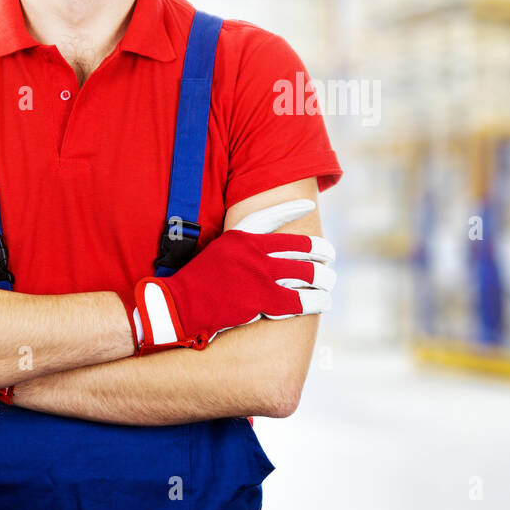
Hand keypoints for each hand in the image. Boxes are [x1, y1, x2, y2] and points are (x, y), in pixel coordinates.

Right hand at [129, 199, 335, 355]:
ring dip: (323, 278)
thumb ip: (243, 246)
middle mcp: (255, 251)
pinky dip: (317, 301)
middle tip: (330, 257)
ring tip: (329, 282)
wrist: (180, 305)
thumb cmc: (197, 282)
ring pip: (307, 273)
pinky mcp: (263, 301)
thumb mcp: (219, 251)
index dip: (293, 209)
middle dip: (321, 252)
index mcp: (242, 237)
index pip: (273, 217)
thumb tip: (267, 248)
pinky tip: (324, 301)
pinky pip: (302, 300)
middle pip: (302, 247)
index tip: (310, 205)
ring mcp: (260, 276)